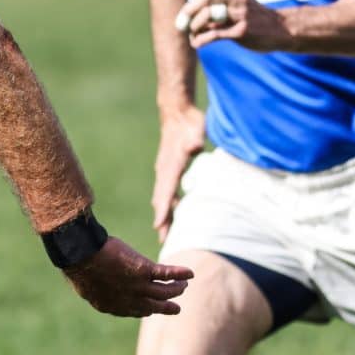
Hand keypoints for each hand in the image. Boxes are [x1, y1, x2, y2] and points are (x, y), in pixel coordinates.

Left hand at [62, 237, 192, 316]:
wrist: (80, 255)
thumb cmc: (77, 265)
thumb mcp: (84, 284)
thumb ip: (94, 289)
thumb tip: (92, 287)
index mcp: (113, 306)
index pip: (135, 311)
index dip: (146, 310)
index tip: (151, 309)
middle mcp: (129, 300)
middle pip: (155, 306)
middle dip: (167, 308)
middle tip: (176, 308)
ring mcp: (138, 286)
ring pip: (165, 292)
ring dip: (176, 289)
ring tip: (183, 285)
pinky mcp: (144, 270)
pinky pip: (166, 274)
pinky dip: (179, 274)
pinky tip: (190, 273)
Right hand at [151, 105, 204, 241]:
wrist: (177, 113)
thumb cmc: (188, 122)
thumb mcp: (195, 130)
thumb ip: (194, 139)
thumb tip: (195, 146)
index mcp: (171, 166)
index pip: (165, 191)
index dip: (162, 210)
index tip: (159, 226)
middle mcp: (165, 170)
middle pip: (161, 200)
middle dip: (162, 220)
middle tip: (163, 241)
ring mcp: (165, 170)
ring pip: (163, 197)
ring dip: (164, 214)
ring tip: (165, 233)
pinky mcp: (169, 168)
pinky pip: (167, 191)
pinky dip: (169, 204)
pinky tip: (175, 211)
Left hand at [172, 0, 288, 50]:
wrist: (281, 29)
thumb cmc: (250, 14)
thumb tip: (185, 10)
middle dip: (187, 11)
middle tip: (179, 24)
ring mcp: (241, 14)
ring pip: (208, 16)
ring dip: (194, 27)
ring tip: (192, 34)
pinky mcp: (241, 31)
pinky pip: (213, 34)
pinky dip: (200, 40)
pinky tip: (196, 43)